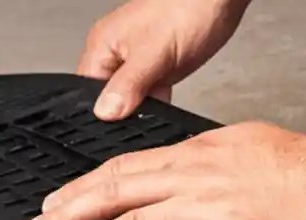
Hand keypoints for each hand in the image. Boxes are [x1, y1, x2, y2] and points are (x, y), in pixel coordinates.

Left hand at [19, 122, 305, 219]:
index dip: (82, 187)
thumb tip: (189, 172)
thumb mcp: (240, 147)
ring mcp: (204, 207)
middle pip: (113, 192)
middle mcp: (189, 178)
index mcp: (192, 155)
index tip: (56, 202)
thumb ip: (207, 163)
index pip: (122, 168)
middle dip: (67, 213)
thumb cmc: (300, 167)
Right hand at [78, 0, 250, 120]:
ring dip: (144, 107)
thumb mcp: (152, 54)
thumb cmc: (186, 10)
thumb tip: (105, 111)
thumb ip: (128, 84)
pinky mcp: (159, 67)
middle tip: (143, 112)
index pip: (87, 90)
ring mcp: (138, 61)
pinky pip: (151, 93)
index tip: (118, 123)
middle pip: (109, 97)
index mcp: (103, 45)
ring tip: (160, 98)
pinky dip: (159, 102)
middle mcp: (116, 53)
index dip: (100, 110)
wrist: (218, 0)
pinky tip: (168, 101)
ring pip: (132, 98)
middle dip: (124, 110)